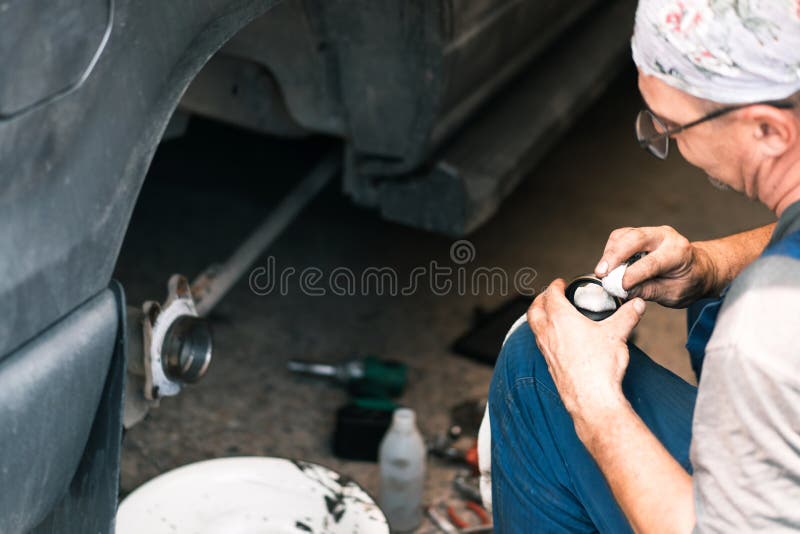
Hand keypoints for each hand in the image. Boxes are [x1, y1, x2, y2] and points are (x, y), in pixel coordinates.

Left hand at [527, 279, 645, 432]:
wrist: (591, 398)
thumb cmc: (600, 366)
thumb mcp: (617, 334)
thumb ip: (628, 315)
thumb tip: (637, 304)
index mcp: (560, 319)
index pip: (551, 295)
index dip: (555, 286)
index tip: (560, 283)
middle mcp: (547, 333)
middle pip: (535, 310)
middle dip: (540, 300)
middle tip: (550, 296)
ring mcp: (546, 350)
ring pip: (535, 327)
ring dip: (539, 318)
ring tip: (551, 316)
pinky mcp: (549, 365)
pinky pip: (541, 344)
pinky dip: (545, 335)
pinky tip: (558, 341)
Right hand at [594, 225, 713, 307]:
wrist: (698, 268)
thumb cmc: (688, 282)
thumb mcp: (674, 294)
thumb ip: (649, 291)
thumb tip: (622, 290)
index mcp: (679, 252)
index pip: (652, 262)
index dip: (633, 274)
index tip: (619, 286)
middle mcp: (665, 236)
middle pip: (634, 238)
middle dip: (615, 255)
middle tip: (601, 273)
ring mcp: (651, 232)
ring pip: (623, 235)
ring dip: (609, 253)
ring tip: (602, 272)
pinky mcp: (639, 233)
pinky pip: (620, 237)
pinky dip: (610, 250)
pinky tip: (608, 266)